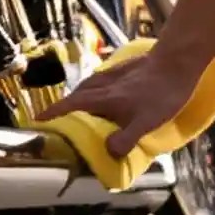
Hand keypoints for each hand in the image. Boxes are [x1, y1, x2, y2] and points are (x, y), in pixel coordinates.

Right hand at [38, 50, 205, 157]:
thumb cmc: (162, 92)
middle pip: (74, 97)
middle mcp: (100, 86)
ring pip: (86, 88)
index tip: (36, 121)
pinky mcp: (121, 70)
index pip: (68, 107)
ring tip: (76, 111)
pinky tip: (102, 95)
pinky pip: (98, 83)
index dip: (51, 114)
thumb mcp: (146, 121)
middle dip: (62, 109)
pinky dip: (93, 91)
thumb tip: (107, 153)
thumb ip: (125, 138)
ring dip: (77, 99)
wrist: (178, 60)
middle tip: (55, 122)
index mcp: (101, 99)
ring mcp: (111, 76)